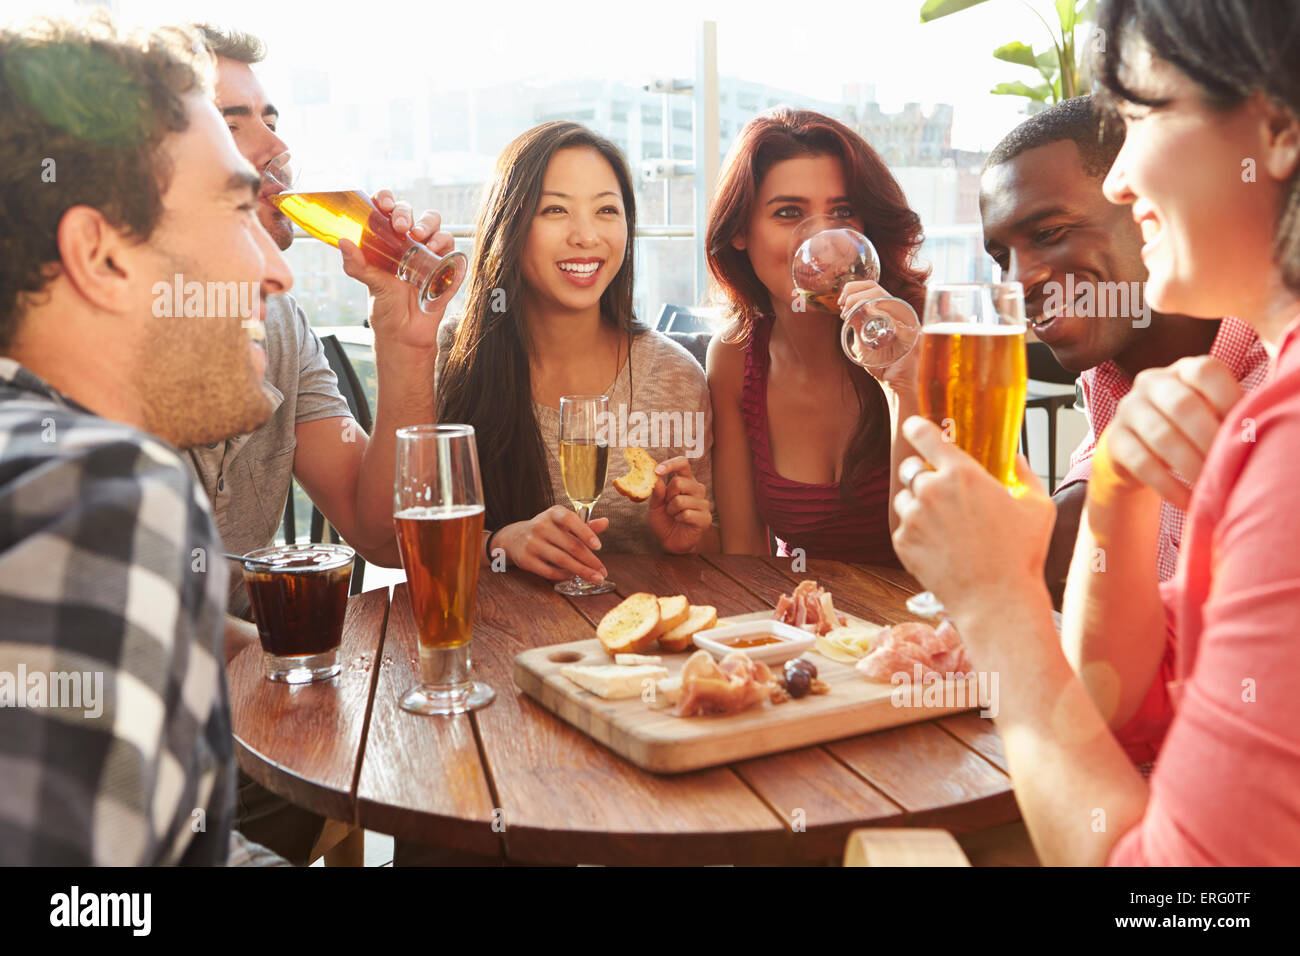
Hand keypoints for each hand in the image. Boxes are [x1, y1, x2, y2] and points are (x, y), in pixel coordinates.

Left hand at [337, 189, 460, 350]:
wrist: (406, 333)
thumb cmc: (386, 307)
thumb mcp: (370, 284)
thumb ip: (357, 264)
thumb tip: (343, 242)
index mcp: (386, 239)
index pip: (386, 208)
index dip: (386, 198)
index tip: (384, 203)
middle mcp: (407, 241)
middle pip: (411, 211)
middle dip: (407, 213)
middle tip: (402, 227)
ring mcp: (428, 251)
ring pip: (434, 223)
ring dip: (428, 225)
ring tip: (421, 240)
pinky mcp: (445, 264)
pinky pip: (450, 245)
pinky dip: (444, 244)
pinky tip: (435, 253)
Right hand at [497, 507, 610, 582]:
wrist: (514, 538)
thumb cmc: (547, 530)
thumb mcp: (563, 523)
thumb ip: (584, 525)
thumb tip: (605, 522)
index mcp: (553, 514)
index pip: (570, 520)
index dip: (586, 533)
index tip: (599, 546)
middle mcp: (541, 526)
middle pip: (570, 545)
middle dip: (590, 560)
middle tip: (603, 572)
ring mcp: (532, 543)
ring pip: (562, 560)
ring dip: (581, 571)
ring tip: (595, 577)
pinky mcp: (526, 560)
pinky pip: (549, 571)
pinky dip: (564, 575)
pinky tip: (573, 576)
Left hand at [647, 456, 712, 553]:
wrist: (671, 541)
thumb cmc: (664, 520)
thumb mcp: (655, 505)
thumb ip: (656, 492)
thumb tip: (656, 478)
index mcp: (686, 481)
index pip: (683, 464)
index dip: (671, 464)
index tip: (657, 471)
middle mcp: (697, 489)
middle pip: (679, 482)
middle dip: (667, 496)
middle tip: (667, 505)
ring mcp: (703, 503)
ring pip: (681, 500)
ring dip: (671, 510)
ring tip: (674, 515)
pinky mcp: (705, 518)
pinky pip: (687, 514)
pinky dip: (678, 519)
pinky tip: (680, 522)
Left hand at [838, 279, 917, 394]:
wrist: (895, 385)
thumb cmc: (881, 365)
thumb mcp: (862, 343)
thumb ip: (857, 327)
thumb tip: (845, 313)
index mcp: (889, 311)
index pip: (873, 287)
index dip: (854, 288)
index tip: (841, 302)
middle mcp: (900, 312)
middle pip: (876, 288)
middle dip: (853, 293)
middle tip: (842, 307)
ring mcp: (908, 322)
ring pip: (884, 298)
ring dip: (860, 301)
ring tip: (848, 314)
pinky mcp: (913, 335)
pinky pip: (897, 321)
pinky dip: (881, 316)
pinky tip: (869, 315)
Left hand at [892, 416, 1055, 624]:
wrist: (996, 600)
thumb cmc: (1021, 554)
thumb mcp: (1038, 507)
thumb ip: (1026, 475)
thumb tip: (1018, 459)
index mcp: (961, 473)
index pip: (924, 435)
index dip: (916, 428)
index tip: (913, 427)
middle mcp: (931, 490)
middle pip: (909, 468)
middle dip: (921, 474)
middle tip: (940, 492)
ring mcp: (913, 517)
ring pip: (904, 499)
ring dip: (918, 505)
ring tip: (943, 525)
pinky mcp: (902, 542)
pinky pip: (902, 527)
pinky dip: (915, 532)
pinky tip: (940, 546)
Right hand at [1099, 355, 1241, 508]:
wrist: (1136, 452)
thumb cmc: (1188, 431)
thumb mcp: (1209, 413)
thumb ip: (1232, 413)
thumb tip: (1266, 432)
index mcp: (1183, 370)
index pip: (1206, 372)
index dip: (1230, 400)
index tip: (1246, 433)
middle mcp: (1151, 382)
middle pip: (1182, 405)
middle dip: (1210, 439)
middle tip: (1228, 466)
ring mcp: (1128, 409)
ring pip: (1161, 436)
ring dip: (1190, 465)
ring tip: (1210, 487)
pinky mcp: (1113, 440)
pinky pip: (1141, 463)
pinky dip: (1168, 486)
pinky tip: (1187, 501)